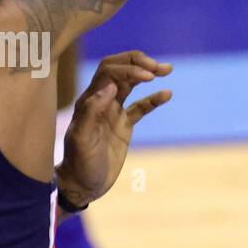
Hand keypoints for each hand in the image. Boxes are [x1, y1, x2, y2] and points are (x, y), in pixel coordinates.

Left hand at [57, 52, 171, 208]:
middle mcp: (101, 101)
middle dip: (138, 63)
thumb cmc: (79, 163)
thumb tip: (111, 88)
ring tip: (167, 69)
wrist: (82, 185)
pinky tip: (167, 94)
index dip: (129, 69)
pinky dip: (154, 99)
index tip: (148, 76)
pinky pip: (141, 107)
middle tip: (158, 67)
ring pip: (132, 84)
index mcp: (89, 101)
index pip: (109, 72)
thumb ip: (92, 111)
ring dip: (148, 73)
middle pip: (120, 70)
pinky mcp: (124, 125)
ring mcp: (113, 112)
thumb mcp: (82, 139)